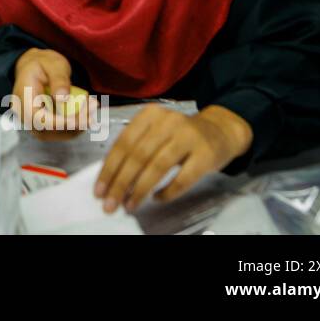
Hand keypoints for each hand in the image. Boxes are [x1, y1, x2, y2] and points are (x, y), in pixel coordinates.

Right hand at [10, 48, 92, 140]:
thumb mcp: (53, 63)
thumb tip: (62, 98)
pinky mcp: (44, 125)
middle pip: (47, 130)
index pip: (38, 119)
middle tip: (94, 106)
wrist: (34, 68)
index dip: (60, 123)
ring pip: (56, 134)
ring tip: (91, 105)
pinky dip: (76, 124)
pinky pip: (60, 131)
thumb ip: (58, 79)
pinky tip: (86, 110)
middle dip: (74, 124)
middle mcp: (25, 114)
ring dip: (78, 125)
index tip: (84, 119)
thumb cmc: (43, 63)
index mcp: (23, 97)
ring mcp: (33, 122)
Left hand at [95, 104, 252, 212]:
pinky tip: (157, 198)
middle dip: (121, 182)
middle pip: (138, 155)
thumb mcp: (155, 131)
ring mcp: (188, 137)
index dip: (109, 168)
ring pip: (157, 166)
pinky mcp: (205, 154)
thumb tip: (110, 178)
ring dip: (140, 189)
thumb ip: (135, 147)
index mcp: (150, 114)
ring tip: (129, 205)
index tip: (99, 191)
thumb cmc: (179, 135)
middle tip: (110, 203)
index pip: (123, 142)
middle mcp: (168, 122)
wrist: (220, 131)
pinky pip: (183, 178)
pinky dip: (168, 191)